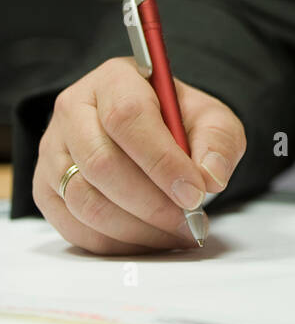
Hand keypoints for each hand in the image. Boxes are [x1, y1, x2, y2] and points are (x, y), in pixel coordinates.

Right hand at [32, 57, 245, 254]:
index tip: (195, 193)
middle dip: (152, 203)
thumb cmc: (177, 121)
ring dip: (136, 228)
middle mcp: (73, 109)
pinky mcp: (45, 187)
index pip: (128, 117)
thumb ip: (219, 141)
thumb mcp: (211, 118)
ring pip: (84, 200)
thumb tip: (211, 177)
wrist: (147, 130)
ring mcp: (53, 150)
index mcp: (114, 79)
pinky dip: (116, 243)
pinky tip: (148, 239)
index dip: (162, 161)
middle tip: (190, 221)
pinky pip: (74, 226)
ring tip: (176, 233)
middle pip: (101, 164)